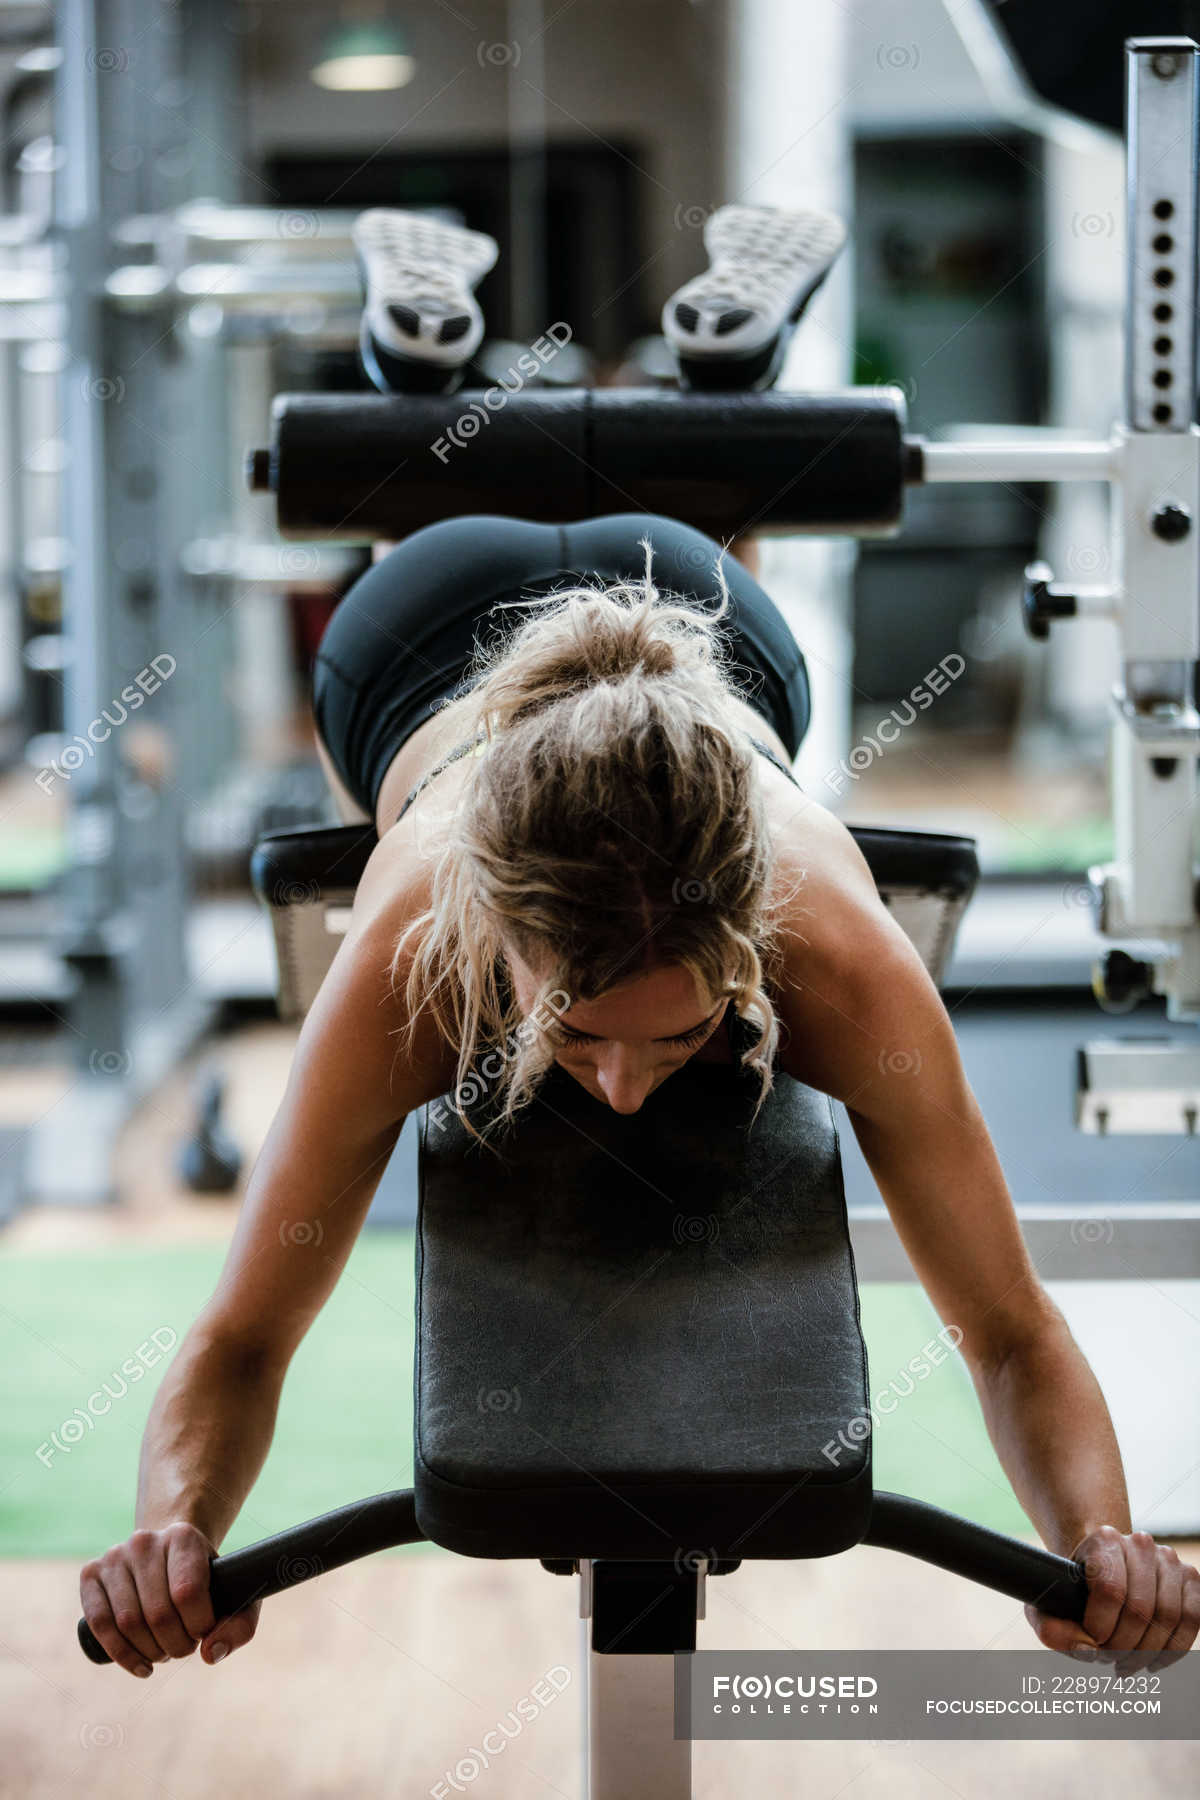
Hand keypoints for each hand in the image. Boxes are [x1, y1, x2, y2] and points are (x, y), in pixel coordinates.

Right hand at [79, 1521, 260, 1676]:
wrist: (168, 1554)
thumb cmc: (204, 1580)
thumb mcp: (234, 1592)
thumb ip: (241, 1624)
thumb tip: (209, 1653)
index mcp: (183, 1536)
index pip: (188, 1593)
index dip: (199, 1626)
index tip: (205, 1631)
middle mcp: (145, 1541)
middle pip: (158, 1614)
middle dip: (176, 1644)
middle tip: (185, 1647)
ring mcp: (114, 1556)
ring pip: (128, 1623)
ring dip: (151, 1652)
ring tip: (165, 1651)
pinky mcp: (90, 1574)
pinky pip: (99, 1624)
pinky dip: (122, 1654)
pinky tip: (142, 1666)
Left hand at [1025, 1525, 1199, 1670]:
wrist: (1103, 1573)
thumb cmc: (1075, 1593)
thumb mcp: (1050, 1606)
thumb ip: (1051, 1629)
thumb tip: (1087, 1650)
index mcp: (1104, 1540)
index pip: (1110, 1589)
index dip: (1101, 1626)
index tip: (1091, 1641)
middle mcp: (1140, 1543)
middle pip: (1140, 1608)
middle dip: (1123, 1646)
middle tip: (1109, 1660)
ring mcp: (1170, 1560)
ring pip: (1169, 1616)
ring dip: (1147, 1653)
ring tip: (1127, 1663)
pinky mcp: (1191, 1579)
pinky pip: (1192, 1620)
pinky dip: (1173, 1650)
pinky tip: (1152, 1663)